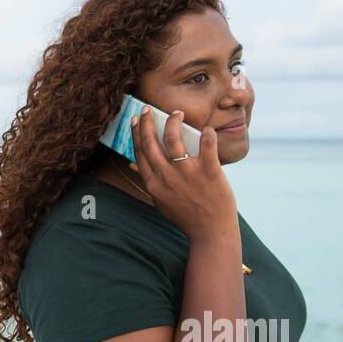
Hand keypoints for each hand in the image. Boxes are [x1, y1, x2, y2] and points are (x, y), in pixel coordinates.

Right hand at [128, 107, 237, 241]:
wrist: (210, 233)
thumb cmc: (185, 215)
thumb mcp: (160, 200)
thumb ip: (147, 179)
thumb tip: (131, 164)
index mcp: (153, 182)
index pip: (140, 151)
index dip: (136, 132)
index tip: (135, 119)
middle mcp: (167, 176)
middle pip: (151, 142)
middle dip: (147, 121)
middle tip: (147, 108)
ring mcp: (187, 173)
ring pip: (173, 139)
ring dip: (173, 121)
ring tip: (177, 113)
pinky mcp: (209, 172)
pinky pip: (207, 146)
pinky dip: (207, 135)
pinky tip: (207, 128)